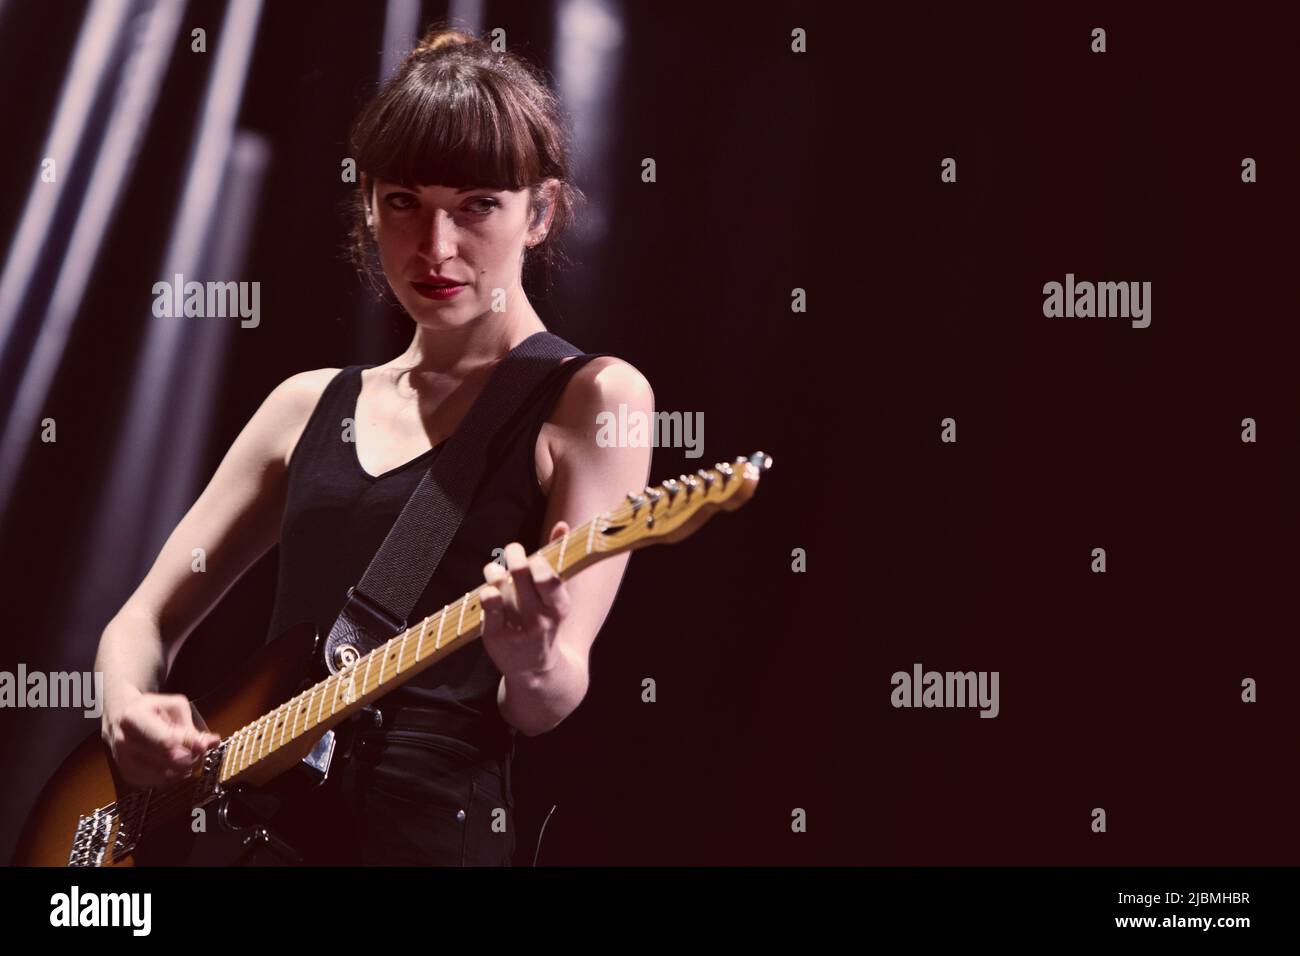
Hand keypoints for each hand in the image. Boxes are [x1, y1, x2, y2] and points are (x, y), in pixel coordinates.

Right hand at [103, 689, 220, 787]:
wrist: (120, 716)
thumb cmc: (150, 708)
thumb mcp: (172, 706)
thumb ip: (190, 725)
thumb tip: (210, 742)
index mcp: (134, 718)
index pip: (166, 740)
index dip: (189, 745)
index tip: (204, 746)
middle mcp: (125, 742)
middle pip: (167, 760)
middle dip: (191, 756)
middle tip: (200, 749)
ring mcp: (124, 761)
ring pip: (164, 775)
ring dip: (184, 768)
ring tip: (189, 755)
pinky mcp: (128, 775)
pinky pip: (158, 782)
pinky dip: (173, 775)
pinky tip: (176, 763)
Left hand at [479, 521, 573, 677]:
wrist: (535, 670)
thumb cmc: (544, 619)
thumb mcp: (556, 595)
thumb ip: (558, 559)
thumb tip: (561, 525)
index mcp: (559, 608)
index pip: (551, 580)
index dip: (540, 564)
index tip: (535, 558)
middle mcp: (540, 620)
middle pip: (523, 576)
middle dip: (515, 556)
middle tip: (513, 550)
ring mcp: (518, 630)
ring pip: (500, 587)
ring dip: (495, 571)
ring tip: (495, 569)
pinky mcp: (496, 637)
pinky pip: (487, 608)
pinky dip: (486, 593)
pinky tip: (488, 590)